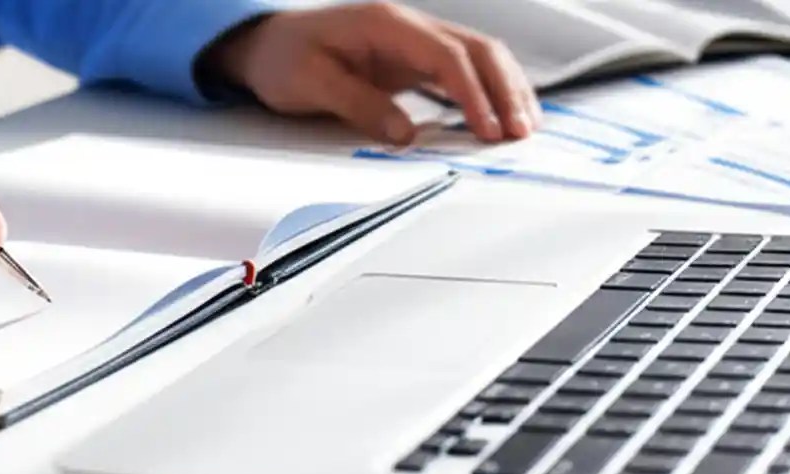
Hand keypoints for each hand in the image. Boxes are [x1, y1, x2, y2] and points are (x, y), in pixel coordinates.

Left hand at [205, 2, 542, 144]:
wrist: (264, 44)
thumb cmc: (282, 58)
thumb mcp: (310, 84)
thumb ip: (358, 105)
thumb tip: (404, 134)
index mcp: (386, 24)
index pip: (447, 56)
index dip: (473, 94)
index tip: (487, 129)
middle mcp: (408, 27)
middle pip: (478, 50)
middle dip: (506, 91)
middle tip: (522, 133)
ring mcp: (414, 42)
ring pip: (479, 57)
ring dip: (506, 90)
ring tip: (525, 128)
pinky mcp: (414, 60)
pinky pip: (463, 71)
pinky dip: (488, 92)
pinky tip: (502, 116)